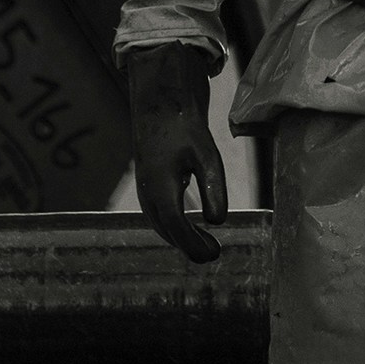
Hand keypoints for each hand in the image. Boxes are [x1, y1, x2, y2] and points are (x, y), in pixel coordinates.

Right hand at [126, 43, 227, 262]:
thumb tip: (218, 221)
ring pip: (162, 226)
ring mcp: (145, 193)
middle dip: (190, 246)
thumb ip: (213, 188)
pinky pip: (160, 217)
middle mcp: (149, 195)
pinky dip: (176, 228)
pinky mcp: (149, 188)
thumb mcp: (207, 156)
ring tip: (208, 247)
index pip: (176, 227)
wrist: (160, 108)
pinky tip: (193, 230)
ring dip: (183, 238)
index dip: (194, 245)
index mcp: (161, 188)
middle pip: (168, 231)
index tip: (214, 255)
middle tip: (214, 255)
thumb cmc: (185, 130)